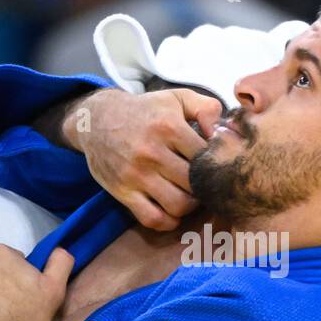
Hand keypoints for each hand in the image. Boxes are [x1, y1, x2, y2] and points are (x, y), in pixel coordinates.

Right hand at [62, 88, 221, 230]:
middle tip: (205, 183)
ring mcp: (136, 174)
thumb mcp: (176, 99)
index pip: (207, 155)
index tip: (213, 164)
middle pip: (195, 183)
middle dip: (205, 186)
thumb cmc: (144, 111)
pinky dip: (167, 221)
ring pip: (178, 205)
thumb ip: (207, 109)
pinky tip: (172, 211)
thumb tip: (223, 134)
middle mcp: (152, 152)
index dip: (215, 163)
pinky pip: (152, 219)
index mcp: (169, 127)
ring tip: (189, 195)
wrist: (97, 120)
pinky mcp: (123, 192)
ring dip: (189, 205)